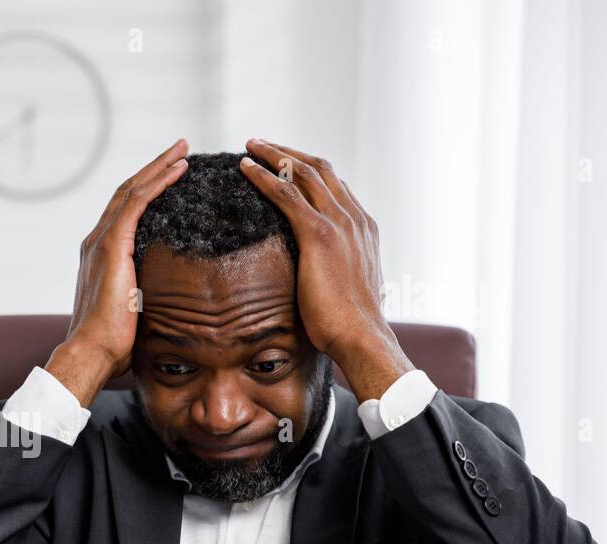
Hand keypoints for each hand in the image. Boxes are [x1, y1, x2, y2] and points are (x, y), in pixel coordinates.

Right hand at [48, 138, 190, 406]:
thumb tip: (172, 308)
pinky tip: (178, 170)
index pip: (124, 212)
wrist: (92, 352)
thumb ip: (146, 299)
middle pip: (127, 193)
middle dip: (153, 169)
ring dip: (159, 167)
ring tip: (182, 151)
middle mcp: (96, 241)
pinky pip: (138, 203)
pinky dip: (158, 182)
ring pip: (133, 191)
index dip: (145, 191)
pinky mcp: (112, 246)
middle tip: (178, 152)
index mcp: (100, 256)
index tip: (168, 177)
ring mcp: (102, 241)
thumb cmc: (112, 345)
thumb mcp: (132, 313)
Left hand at [239, 138, 413, 399]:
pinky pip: (286, 193)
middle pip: (321, 170)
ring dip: (274, 155)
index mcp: (362, 229)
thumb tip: (320, 280)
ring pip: (303, 173)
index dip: (308, 172)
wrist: (361, 336)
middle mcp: (354, 218)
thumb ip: (335, 273)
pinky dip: (264, 176)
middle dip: (290, 153)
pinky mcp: (319, 234)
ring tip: (250, 146)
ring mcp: (339, 223)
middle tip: (263, 145)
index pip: (334, 187)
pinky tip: (244, 168)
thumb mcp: (345, 288)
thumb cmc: (350, 324)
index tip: (286, 165)